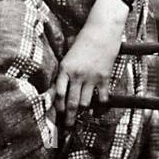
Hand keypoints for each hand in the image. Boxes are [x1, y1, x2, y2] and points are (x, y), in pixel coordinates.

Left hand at [55, 0, 126, 127]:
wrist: (102, 29)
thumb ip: (64, 71)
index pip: (58, 95)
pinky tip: (98, 112)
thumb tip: (60, 88)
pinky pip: (102, 97)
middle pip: (71, 103)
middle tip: (67, 129)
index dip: (56, 109)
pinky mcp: (104, 77)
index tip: (55, 118)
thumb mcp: (68, 54)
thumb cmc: (83, 40)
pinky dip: (100, 106)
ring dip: (83, 112)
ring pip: (86, 103)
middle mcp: (77, 75)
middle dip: (69, 119)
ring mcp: (91, 77)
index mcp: (64, 69)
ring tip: (81, 118)